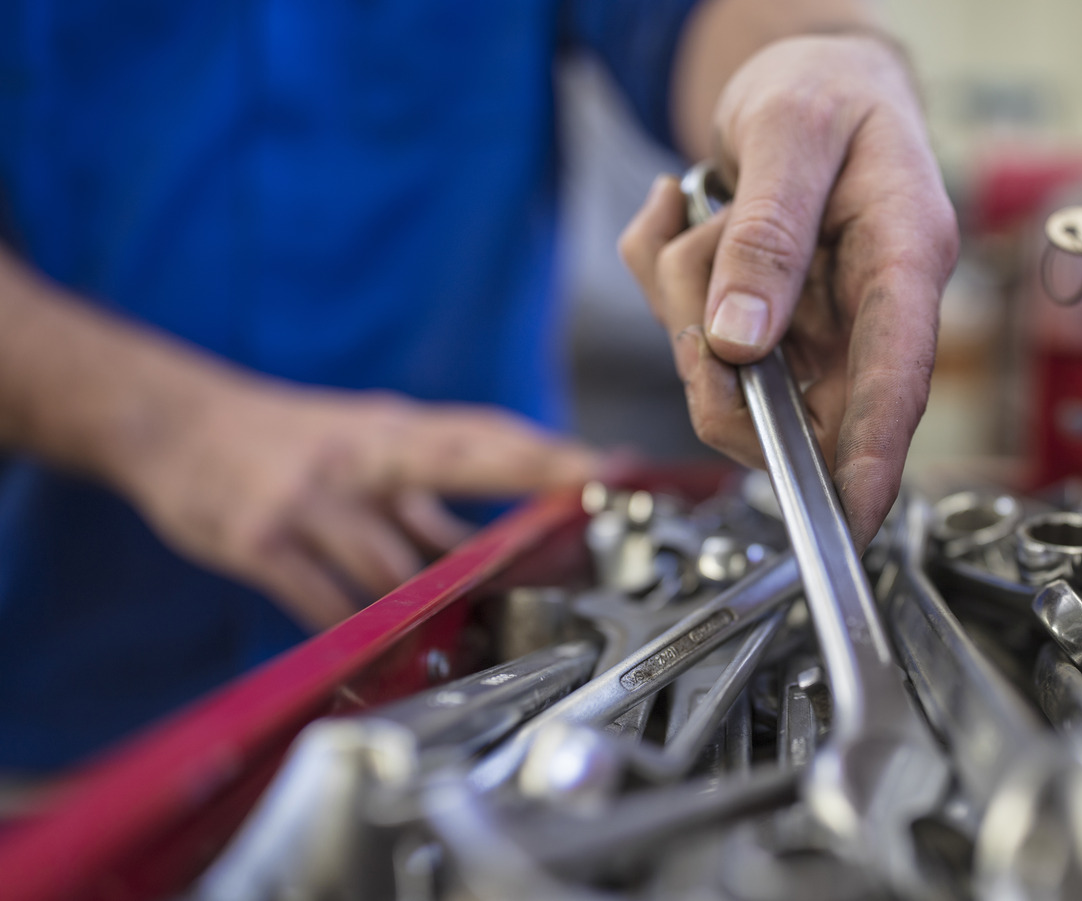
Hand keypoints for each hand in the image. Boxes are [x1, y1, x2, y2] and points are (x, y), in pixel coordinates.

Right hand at [120, 379, 599, 629]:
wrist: (172, 422)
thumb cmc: (292, 443)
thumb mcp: (365, 450)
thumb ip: (428, 499)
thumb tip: (502, 547)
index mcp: (392, 430)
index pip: (483, 435)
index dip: (543, 451)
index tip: (602, 467)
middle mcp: (359, 456)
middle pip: (455, 464)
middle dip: (523, 481)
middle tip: (575, 514)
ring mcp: (310, 499)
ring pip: (391, 566)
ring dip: (431, 606)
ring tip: (469, 637)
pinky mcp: (260, 541)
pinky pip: (323, 603)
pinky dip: (356, 633)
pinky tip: (376, 656)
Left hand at [621, 33, 957, 546]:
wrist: (805, 73)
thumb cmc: (825, 90)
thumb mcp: (790, 133)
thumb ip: (769, 234)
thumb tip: (744, 342)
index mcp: (904, 257)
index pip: (899, 376)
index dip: (876, 454)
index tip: (851, 515)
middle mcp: (868, 308)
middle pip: (799, 399)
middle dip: (720, 358)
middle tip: (688, 266)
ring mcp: (819, 325)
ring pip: (734, 376)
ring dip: (684, 301)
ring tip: (697, 214)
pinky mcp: (772, 325)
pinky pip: (697, 340)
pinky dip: (665, 282)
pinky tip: (681, 214)